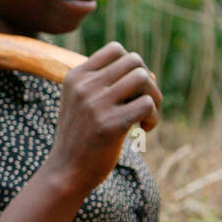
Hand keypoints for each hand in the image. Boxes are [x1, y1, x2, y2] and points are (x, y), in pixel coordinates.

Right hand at [43, 41, 161, 196]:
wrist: (65, 173)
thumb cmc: (81, 137)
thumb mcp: (83, 104)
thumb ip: (109, 85)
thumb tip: (150, 73)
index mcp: (75, 76)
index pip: (115, 49)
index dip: (131, 66)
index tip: (130, 90)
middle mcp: (84, 86)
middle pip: (134, 60)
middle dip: (148, 81)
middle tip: (143, 104)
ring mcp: (96, 105)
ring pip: (144, 77)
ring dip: (155, 97)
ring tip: (146, 117)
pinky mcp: (110, 125)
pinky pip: (147, 104)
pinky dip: (154, 117)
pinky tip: (144, 130)